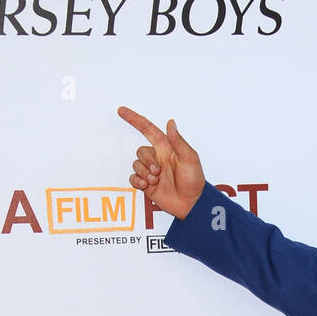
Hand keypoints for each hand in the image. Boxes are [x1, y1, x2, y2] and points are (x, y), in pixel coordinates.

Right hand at [118, 106, 204, 220]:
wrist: (192, 204)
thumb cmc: (194, 181)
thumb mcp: (190, 158)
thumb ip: (178, 141)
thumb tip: (170, 123)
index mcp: (166, 148)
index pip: (147, 129)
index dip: (134, 119)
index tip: (121, 111)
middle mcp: (157, 158)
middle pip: (140, 151)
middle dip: (147, 161)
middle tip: (158, 172)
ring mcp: (151, 172)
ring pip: (136, 165)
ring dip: (144, 173)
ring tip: (155, 180)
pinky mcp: (147, 185)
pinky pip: (133, 178)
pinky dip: (137, 181)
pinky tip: (146, 185)